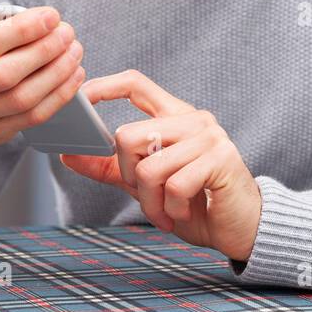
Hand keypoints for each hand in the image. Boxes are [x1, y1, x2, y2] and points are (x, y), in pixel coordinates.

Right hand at [0, 0, 85, 148]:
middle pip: (3, 74)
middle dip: (43, 51)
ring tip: (73, 50)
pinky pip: (32, 117)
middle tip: (66, 32)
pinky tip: (73, 74)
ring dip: (56, 73)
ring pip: (21, 98)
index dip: (21, 30)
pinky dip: (58, 95)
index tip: (50, 16)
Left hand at [60, 70, 261, 263]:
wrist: (242, 228)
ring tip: (165, 213)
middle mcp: (193, 120)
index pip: (136, 84)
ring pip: (149, 166)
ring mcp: (209, 137)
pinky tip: (183, 214)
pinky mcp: (221, 160)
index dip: (105, 87)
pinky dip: (170, 210)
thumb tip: (69, 153)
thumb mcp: (146, 184)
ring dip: (150, 202)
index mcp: (174, 116)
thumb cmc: (196, 202)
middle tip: (147, 197)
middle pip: (129, 135)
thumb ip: (110, 167)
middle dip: (128, 177)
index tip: (82, 100)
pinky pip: (173, 185)